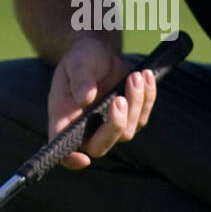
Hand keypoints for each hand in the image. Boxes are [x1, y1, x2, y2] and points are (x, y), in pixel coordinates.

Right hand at [48, 37, 156, 169]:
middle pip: (100, 146)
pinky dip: (147, 97)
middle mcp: (85, 128)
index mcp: (64, 118)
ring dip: (134, 104)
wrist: (98, 52)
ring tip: (134, 76)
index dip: (72, 160)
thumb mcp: (77, 61)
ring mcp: (109, 126)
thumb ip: (80, 78)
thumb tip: (85, 98)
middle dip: (114, 125)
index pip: (63, 149)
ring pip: (127, 131)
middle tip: (119, 99)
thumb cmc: (81, 57)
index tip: (84, 159)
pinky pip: (143, 116)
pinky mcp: (130, 117)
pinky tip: (145, 76)